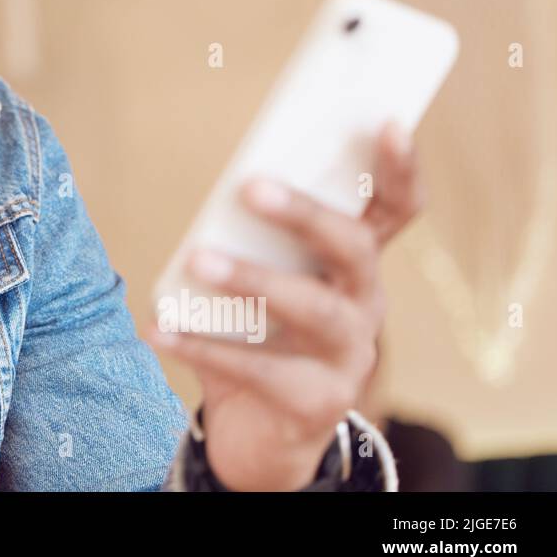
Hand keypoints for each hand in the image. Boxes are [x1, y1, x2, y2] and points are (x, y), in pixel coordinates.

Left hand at [146, 121, 422, 489]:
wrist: (261, 434)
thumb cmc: (258, 336)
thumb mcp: (258, 283)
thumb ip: (248, 241)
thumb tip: (211, 202)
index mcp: (353, 265)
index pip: (395, 209)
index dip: (399, 167)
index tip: (384, 122)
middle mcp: (364, 304)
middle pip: (353, 248)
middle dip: (305, 213)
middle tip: (249, 187)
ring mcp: (349, 357)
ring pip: (313, 308)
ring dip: (252, 278)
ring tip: (197, 258)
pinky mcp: (318, 403)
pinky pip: (260, 370)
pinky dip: (201, 346)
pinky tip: (157, 329)